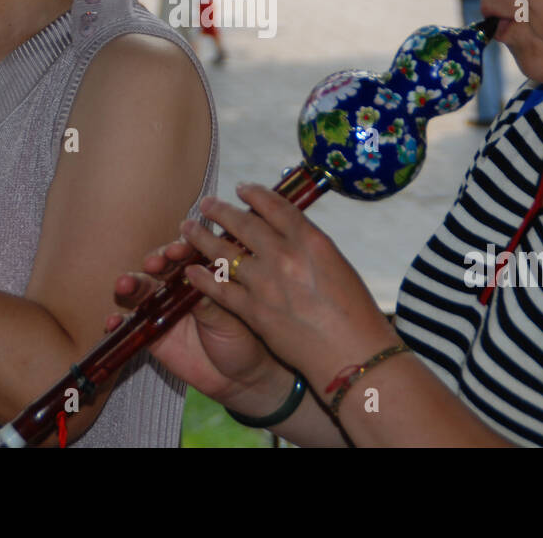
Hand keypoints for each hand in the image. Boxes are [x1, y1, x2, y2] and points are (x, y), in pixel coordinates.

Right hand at [105, 232, 286, 410]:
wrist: (238, 379)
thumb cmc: (243, 342)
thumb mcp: (231, 321)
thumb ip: (211, 303)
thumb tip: (196, 278)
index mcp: (204, 277)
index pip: (189, 254)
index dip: (181, 248)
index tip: (178, 249)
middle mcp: (180, 287)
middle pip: (161, 266)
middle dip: (155, 260)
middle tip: (154, 263)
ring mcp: (163, 309)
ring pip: (141, 290)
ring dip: (131, 283)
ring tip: (124, 285)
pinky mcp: (151, 333)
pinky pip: (130, 325)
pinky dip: (117, 322)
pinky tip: (112, 322)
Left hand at [176, 185, 398, 397]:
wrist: (351, 354)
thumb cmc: (354, 312)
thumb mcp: (337, 265)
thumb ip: (308, 247)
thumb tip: (285, 234)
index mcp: (310, 240)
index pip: (275, 206)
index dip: (254, 194)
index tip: (241, 188)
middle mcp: (285, 256)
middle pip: (243, 224)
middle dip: (220, 211)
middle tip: (206, 203)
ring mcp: (266, 283)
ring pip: (224, 253)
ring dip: (202, 238)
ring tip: (188, 227)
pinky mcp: (253, 311)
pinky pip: (219, 289)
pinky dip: (202, 277)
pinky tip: (191, 270)